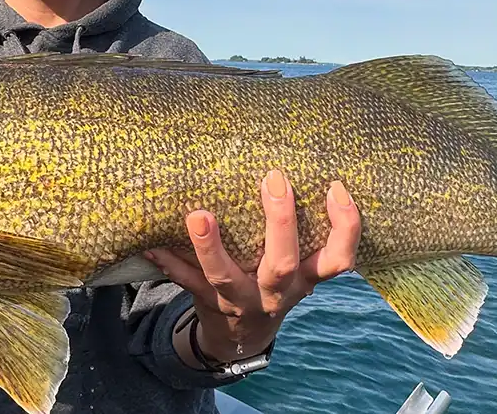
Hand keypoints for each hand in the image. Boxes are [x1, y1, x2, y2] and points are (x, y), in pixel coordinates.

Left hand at [145, 169, 361, 364]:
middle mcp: (276, 293)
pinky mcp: (207, 302)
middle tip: (274, 180)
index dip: (344, 227)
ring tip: (198, 215)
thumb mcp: (297, 268)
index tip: (336, 188)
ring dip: (210, 247)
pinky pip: (185, 281)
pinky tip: (152, 241)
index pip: (337, 259)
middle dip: (280, 222)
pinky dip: (168, 261)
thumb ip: (302, 231)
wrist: (241, 337)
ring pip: (226, 277)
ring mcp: (240, 299)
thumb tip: (293, 158)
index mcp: (304, 279)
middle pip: (284, 264)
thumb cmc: (272, 283)